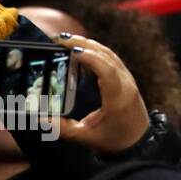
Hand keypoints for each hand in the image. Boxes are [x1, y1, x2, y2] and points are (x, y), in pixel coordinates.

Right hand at [56, 36, 149, 153]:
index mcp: (118, 98)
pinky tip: (81, 48)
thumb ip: (63, 129)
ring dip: (90, 44)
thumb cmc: (114, 139)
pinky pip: (112, 58)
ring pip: (110, 55)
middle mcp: (126, 84)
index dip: (91, 58)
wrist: (139, 140)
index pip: (107, 71)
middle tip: (60, 39)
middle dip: (85, 44)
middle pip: (108, 57)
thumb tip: (41, 119)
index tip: (73, 50)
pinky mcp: (126, 78)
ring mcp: (128, 79)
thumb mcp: (86, 137)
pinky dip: (96, 50)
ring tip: (67, 40)